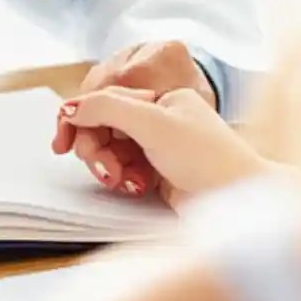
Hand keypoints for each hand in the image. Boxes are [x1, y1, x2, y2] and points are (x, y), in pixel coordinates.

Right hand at [52, 41, 216, 193]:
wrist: (239, 202)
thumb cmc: (209, 159)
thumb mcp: (154, 124)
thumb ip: (108, 109)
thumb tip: (70, 107)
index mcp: (161, 98)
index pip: (106, 101)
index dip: (80, 120)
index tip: (61, 143)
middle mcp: (159, 119)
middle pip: (104, 128)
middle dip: (97, 149)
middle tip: (105, 170)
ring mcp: (158, 146)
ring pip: (111, 151)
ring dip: (109, 166)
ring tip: (122, 180)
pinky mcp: (157, 172)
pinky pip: (123, 169)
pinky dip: (122, 178)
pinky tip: (135, 186)